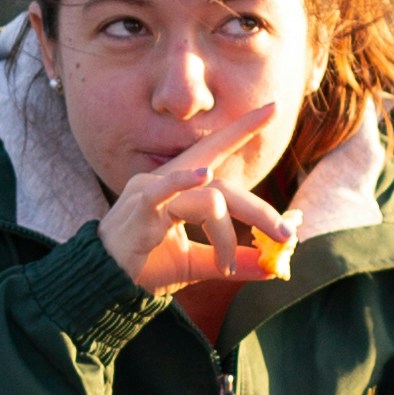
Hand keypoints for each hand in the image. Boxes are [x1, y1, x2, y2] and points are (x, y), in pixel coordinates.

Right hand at [102, 133, 285, 292]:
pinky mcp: (138, 208)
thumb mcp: (195, 265)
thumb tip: (270, 266)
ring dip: (225, 234)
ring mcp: (150, 191)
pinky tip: (204, 177)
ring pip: (208, 197)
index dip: (242, 129)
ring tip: (227, 265)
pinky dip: (184, 182)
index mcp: (178, 187)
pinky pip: (165, 191)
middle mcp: (165, 182)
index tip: (272, 108)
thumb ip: (230, 261)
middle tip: (287, 236)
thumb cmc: (144, 268)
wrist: (106, 286)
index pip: (214, 151)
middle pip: (224, 186)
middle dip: (260, 211)